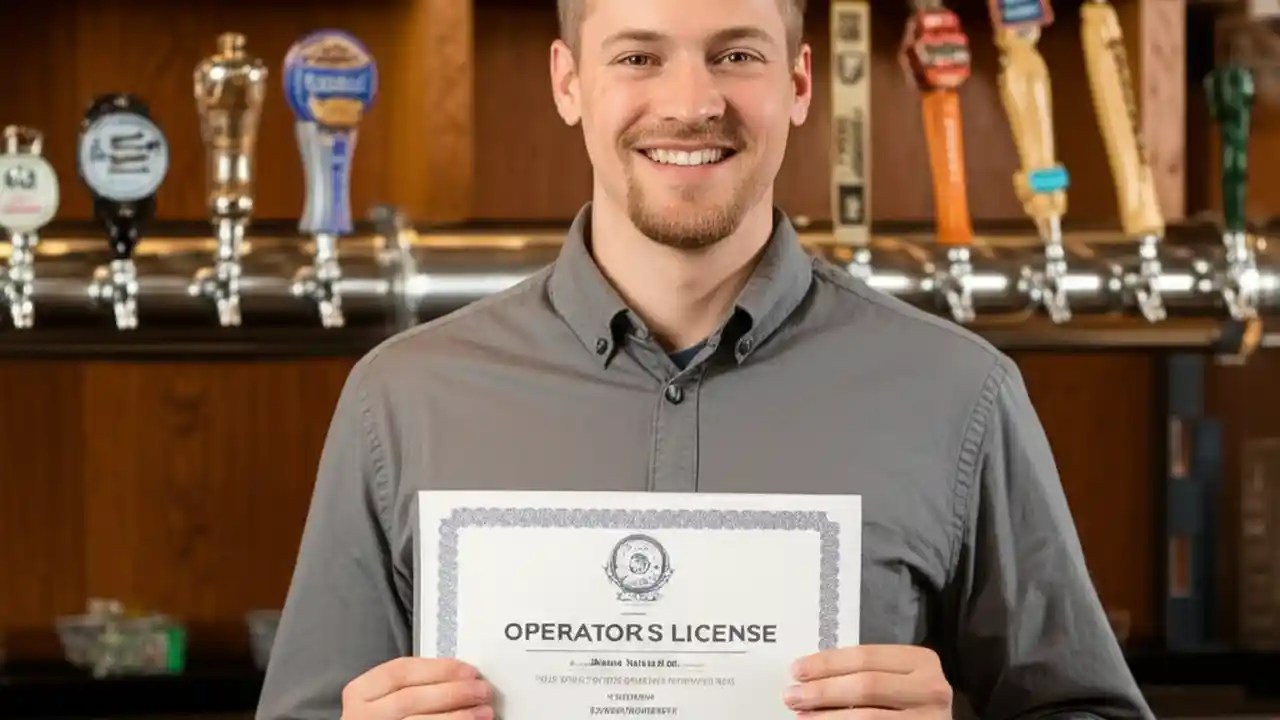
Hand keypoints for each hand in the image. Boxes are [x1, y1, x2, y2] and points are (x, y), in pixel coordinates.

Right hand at [341, 657, 493, 719]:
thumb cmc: (385, 715)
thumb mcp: (387, 696)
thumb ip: (415, 684)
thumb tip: (460, 677)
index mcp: (360, 692)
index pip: (400, 672)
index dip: (439, 669)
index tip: (468, 670)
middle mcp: (361, 715)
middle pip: (411, 698)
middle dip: (452, 692)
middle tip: (481, 690)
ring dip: (457, 717)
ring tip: (484, 712)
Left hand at [783, 645, 951, 717]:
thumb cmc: (911, 698)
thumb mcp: (898, 677)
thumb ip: (867, 670)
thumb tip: (811, 675)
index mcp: (922, 661)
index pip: (866, 657)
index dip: (827, 663)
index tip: (797, 670)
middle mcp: (930, 689)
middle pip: (865, 686)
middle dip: (823, 690)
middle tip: (792, 695)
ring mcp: (927, 719)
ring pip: (867, 717)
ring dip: (827, 716)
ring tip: (801, 714)